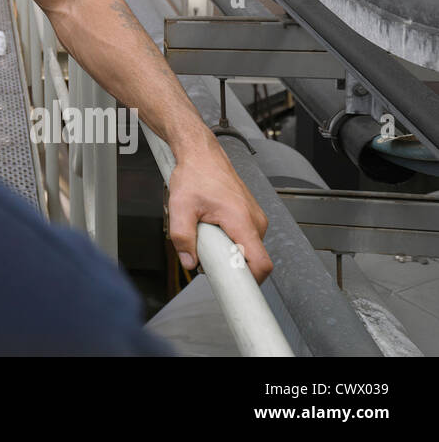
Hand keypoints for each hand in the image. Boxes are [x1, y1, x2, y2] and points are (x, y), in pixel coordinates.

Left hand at [167, 140, 271, 282]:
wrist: (201, 153)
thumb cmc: (195, 174)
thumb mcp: (180, 207)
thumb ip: (182, 238)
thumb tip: (189, 262)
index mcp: (242, 220)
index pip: (261, 263)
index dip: (250, 281)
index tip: (234, 287)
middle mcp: (255, 220)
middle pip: (252, 258)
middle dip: (229, 264)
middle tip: (206, 254)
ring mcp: (255, 217)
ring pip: (247, 248)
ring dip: (228, 249)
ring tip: (207, 233)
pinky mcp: (251, 215)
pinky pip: (244, 237)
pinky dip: (229, 239)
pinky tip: (213, 227)